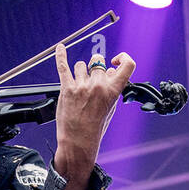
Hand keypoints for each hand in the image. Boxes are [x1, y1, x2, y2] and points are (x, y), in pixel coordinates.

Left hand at [53, 43, 134, 169]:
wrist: (78, 141)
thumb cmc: (95, 126)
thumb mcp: (111, 107)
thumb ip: (112, 87)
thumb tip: (109, 69)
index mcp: (113, 91)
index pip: (128, 65)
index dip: (123, 58)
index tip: (116, 60)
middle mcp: (98, 86)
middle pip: (98, 62)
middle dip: (95, 68)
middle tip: (91, 81)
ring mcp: (82, 86)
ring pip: (81, 65)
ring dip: (80, 72)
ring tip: (79, 87)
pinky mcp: (67, 88)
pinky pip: (63, 65)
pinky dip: (61, 55)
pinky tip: (60, 48)